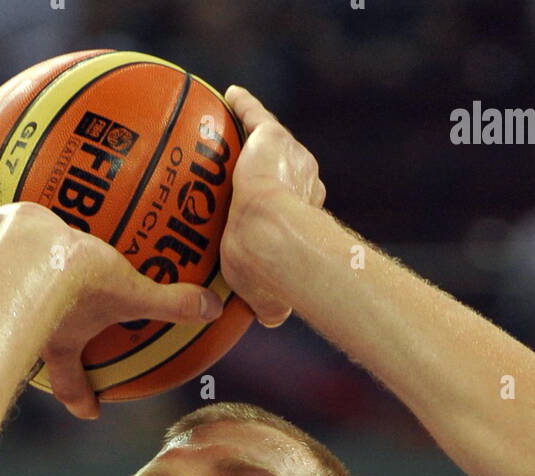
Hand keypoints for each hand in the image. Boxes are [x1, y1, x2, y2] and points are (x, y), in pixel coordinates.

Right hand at [0, 203, 222, 418]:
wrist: (30, 249)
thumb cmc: (79, 276)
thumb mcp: (131, 289)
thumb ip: (173, 301)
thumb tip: (217, 311)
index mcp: (60, 337)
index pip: (70, 379)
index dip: (80, 397)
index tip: (87, 410)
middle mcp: (24, 319)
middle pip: (26, 343)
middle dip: (22, 351)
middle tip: (19, 351)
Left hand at [221, 85, 325, 328]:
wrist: (270, 235)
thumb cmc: (267, 270)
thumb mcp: (264, 294)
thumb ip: (266, 302)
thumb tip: (272, 319)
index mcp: (304, 219)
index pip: (292, 210)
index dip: (281, 211)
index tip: (267, 213)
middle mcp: (304, 185)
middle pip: (285, 177)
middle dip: (272, 177)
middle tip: (247, 178)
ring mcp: (291, 159)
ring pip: (268, 147)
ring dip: (254, 140)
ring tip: (231, 135)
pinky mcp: (271, 137)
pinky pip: (253, 116)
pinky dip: (243, 106)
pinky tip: (229, 97)